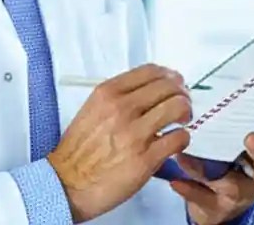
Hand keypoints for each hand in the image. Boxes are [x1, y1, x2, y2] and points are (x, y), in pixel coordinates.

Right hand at [47, 65, 192, 222]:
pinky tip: (175, 143)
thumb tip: (151, 92)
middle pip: (169, 87)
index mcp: (108, 93)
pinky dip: (182, 138)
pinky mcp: (146, 158)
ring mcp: (135, 133)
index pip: (151, 71)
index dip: (169, 76)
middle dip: (181, 94)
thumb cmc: (79, 149)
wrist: (68, 183)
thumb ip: (119, 97)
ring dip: (185, 113)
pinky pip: (179, 138)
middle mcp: (122, 108)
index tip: (175, 85)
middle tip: (182, 106)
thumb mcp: (92, 110)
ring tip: (181, 122)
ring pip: (178, 108)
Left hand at [171, 98, 253, 224]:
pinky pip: (203, 198)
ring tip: (189, 155)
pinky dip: (189, 189)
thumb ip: (253, 116)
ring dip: (211, 169)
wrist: (218, 207)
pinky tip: (176, 180)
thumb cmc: (237, 165)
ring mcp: (240, 193)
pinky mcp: (216, 206)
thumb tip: (252, 75)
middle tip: (251, 137)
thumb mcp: (251, 143)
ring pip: (232, 185)